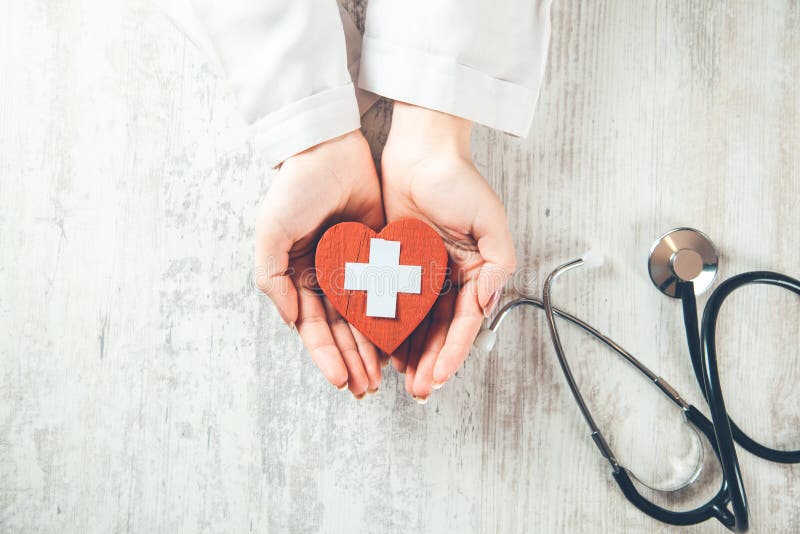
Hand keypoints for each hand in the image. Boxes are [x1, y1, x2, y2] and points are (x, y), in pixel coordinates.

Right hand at [254, 130, 385, 397]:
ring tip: (382, 377)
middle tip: (365, 388)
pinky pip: (386, 292)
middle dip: (351, 361)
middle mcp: (323, 279)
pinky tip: (400, 340)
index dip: (325, 355)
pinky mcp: (378, 255)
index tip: (340, 381)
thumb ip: (272, 277)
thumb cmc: (295, 188)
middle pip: (338, 330)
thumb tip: (289, 321)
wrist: (332, 149)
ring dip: (370, 348)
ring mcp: (351, 269)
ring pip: (363, 318)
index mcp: (296, 278)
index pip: (312, 327)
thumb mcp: (271, 230)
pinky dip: (390, 316)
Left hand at [380, 102, 516, 401]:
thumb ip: (496, 265)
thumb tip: (485, 306)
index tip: (438, 378)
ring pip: (417, 323)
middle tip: (418, 390)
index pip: (465, 323)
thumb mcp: (490, 221)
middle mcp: (450, 277)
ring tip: (399, 379)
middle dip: (431, 362)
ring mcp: (422, 273)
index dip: (453, 353)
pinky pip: (392, 301)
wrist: (421, 151)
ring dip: (411, 352)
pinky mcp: (396, 264)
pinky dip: (390, 325)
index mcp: (476, 272)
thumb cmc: (459, 180)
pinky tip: (381, 346)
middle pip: (441, 330)